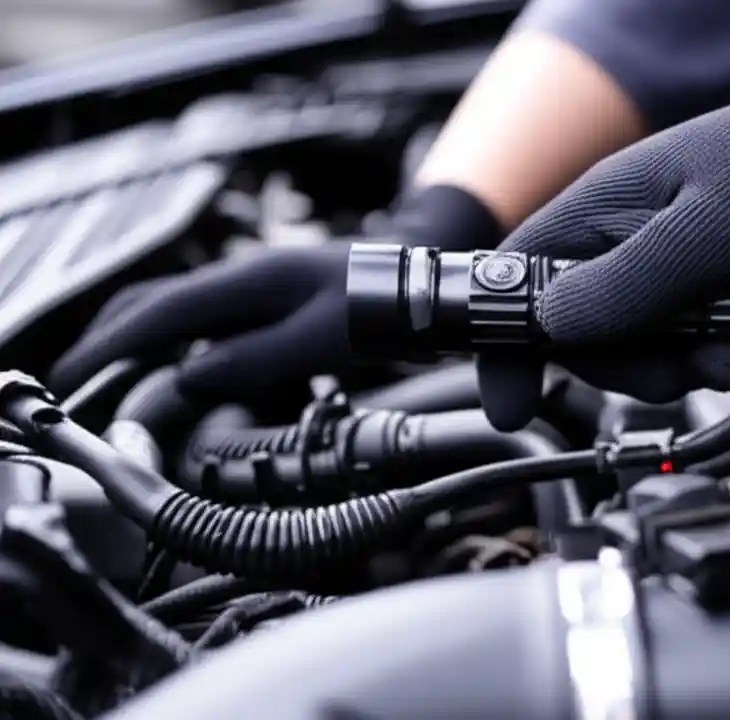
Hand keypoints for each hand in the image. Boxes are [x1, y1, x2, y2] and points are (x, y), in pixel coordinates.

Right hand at [50, 181, 503, 399]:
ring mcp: (260, 288)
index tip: (72, 377)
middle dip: (109, 339)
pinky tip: (179, 369)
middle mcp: (246, 278)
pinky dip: (181, 346)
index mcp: (250, 282)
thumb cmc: (386, 305)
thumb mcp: (323, 340)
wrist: (432, 284)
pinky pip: (212, 323)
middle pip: (155, 303)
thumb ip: (253, 360)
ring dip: (142, 342)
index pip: (158, 314)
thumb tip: (187, 378)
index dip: (108, 346)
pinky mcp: (277, 303)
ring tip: (114, 378)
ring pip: (181, 312)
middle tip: (79, 380)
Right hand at [478, 22, 729, 429]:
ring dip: (697, 362)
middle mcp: (631, 229)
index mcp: (607, 204)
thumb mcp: (708, 236)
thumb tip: (554, 327)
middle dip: (641, 367)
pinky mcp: (718, 273)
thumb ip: (628, 286)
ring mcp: (675, 253)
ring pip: (652, 343)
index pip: (522, 278)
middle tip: (693, 366)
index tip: (512, 404)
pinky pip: (702, 336)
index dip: (510, 346)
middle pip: (591, 332)